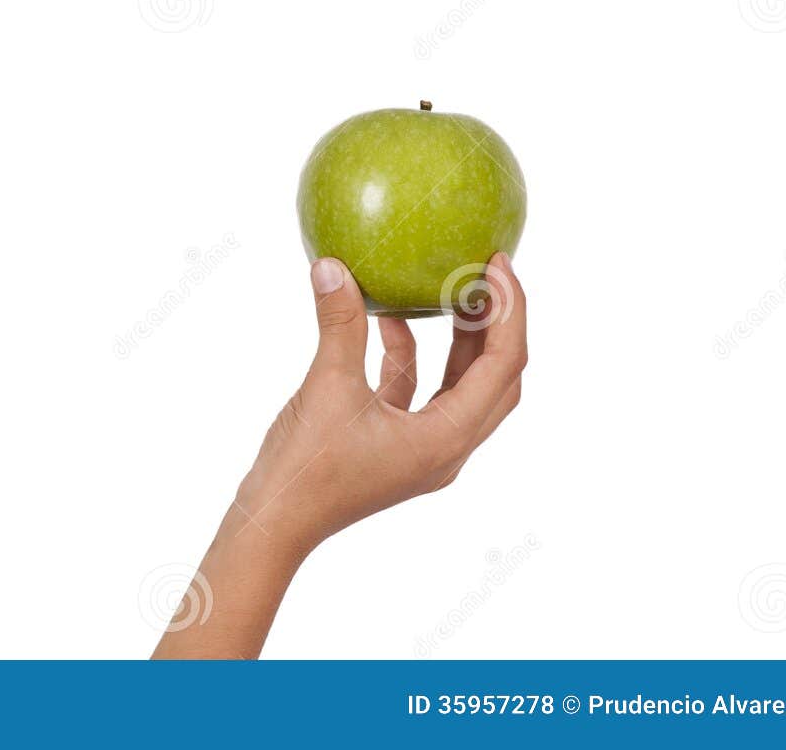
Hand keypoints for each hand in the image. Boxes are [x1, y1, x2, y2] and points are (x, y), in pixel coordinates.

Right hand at [234, 252, 527, 559]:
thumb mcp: (328, 387)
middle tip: (485, 273)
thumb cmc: (307, 469)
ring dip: (458, 339)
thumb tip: (334, 267)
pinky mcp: (395, 446)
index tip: (497, 263)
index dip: (510, 310)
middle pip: (495, 377)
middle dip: (496, 323)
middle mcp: (447, 447)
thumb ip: (340, 325)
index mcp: (447, 438)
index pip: (503, 364)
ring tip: (448, 289)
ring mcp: (422, 450)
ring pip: (460, 385)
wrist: (276, 522)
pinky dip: (411, 356)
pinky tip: (387, 322)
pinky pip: (419, 393)